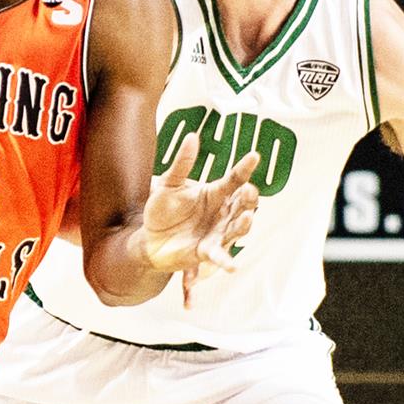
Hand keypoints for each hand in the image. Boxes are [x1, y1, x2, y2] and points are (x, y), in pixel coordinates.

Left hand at [135, 133, 259, 306]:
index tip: (254, 156)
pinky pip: (219, 256)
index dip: (245, 168)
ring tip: (247, 218)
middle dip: (250, 199)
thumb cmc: (163, 209)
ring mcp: (217, 233)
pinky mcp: (207, 252)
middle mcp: (222, 213)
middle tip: (250, 191)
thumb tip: (192, 136)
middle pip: (242, 205)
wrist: (149, 238)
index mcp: (216, 193)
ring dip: (243, 225)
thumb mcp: (169, 183)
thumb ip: (182, 163)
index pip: (235, 179)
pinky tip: (233, 266)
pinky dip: (226, 261)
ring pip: (236, 229)